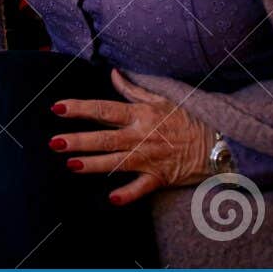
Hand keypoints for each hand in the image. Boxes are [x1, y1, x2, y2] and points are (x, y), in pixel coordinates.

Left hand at [51, 69, 216, 204]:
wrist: (218, 143)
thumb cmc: (185, 119)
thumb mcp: (160, 99)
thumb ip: (131, 89)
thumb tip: (111, 73)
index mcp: (139, 115)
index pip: (103, 110)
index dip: (79, 108)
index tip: (57, 108)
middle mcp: (141, 137)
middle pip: (104, 138)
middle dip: (78, 141)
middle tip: (54, 143)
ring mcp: (149, 158)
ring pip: (116, 162)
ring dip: (93, 164)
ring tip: (70, 164)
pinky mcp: (160, 177)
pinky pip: (142, 188)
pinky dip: (128, 194)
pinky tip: (111, 198)